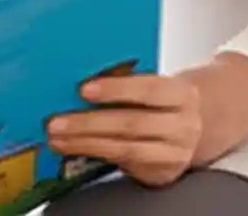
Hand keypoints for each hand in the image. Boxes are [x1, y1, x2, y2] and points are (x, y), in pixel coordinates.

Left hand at [47, 73, 202, 186]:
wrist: (191, 129)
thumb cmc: (159, 102)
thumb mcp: (151, 85)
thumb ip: (124, 80)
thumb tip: (77, 75)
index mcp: (181, 94)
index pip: (150, 89)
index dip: (116, 89)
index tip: (84, 89)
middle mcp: (183, 125)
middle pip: (133, 123)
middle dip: (89, 123)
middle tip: (57, 121)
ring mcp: (174, 152)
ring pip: (125, 148)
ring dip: (85, 143)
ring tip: (57, 137)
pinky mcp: (162, 172)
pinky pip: (124, 164)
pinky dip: (93, 154)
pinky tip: (72, 147)